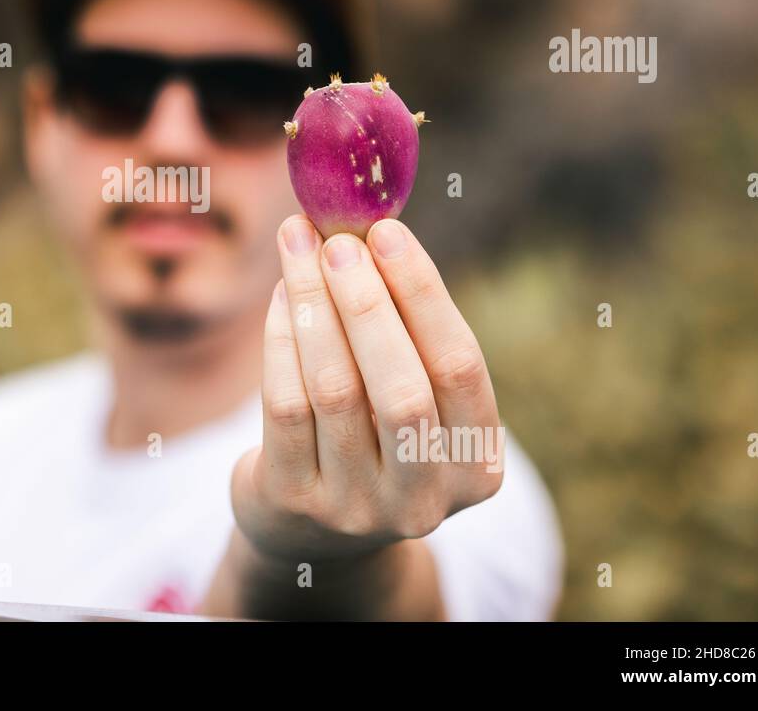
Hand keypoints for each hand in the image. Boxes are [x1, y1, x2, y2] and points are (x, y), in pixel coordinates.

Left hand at [231, 214, 503, 570]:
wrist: (309, 529)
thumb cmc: (371, 434)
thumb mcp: (411, 400)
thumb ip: (408, 332)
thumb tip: (370, 228)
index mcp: (476, 467)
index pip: (459, 368)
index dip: (423, 295)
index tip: (387, 233)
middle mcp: (424, 499)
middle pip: (401, 388)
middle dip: (366, 301)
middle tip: (337, 240)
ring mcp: (357, 510)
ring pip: (335, 391)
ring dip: (314, 305)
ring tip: (298, 247)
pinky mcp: (294, 503)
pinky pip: (285, 406)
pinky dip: (282, 340)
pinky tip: (282, 297)